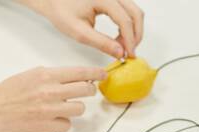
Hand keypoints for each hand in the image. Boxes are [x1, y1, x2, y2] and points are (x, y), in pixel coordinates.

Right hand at [0, 66, 105, 131]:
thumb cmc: (9, 91)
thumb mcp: (32, 74)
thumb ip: (52, 76)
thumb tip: (72, 79)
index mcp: (47, 75)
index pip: (80, 72)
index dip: (95, 73)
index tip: (103, 74)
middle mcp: (51, 91)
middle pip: (85, 90)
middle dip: (88, 91)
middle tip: (85, 93)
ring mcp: (50, 110)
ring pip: (80, 109)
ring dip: (75, 109)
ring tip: (63, 108)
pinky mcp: (46, 126)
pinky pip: (67, 125)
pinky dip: (63, 123)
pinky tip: (53, 120)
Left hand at [26, 0, 143, 58]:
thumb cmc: (62, 11)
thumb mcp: (79, 32)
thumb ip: (101, 43)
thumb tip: (120, 53)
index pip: (125, 20)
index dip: (129, 40)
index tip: (129, 55)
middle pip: (136, 13)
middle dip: (136, 35)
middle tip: (129, 52)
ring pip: (134, 11)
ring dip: (133, 30)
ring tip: (122, 46)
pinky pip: (128, 9)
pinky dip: (128, 24)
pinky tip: (119, 37)